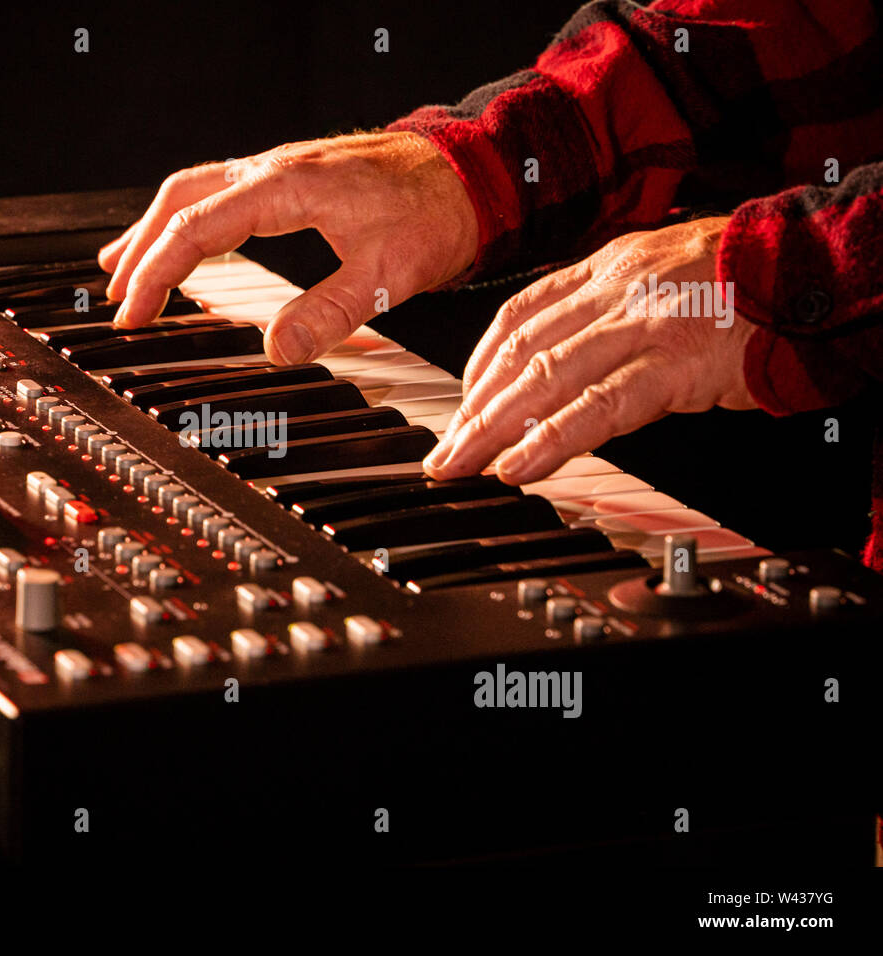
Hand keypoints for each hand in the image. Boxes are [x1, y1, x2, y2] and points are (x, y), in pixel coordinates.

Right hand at [98, 132, 477, 364]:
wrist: (475, 171)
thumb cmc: (437, 211)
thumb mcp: (387, 274)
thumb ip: (328, 313)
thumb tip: (276, 352)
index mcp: (285, 188)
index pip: (195, 229)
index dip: (155, 274)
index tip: (132, 313)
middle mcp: (274, 170)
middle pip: (180, 201)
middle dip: (140, 249)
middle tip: (116, 296)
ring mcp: (282, 169)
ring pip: (196, 190)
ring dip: (156, 228)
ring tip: (123, 264)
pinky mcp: (294, 177)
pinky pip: (221, 190)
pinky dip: (189, 218)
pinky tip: (188, 238)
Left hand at [423, 216, 757, 483]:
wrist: (817, 267)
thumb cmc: (746, 280)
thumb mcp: (660, 276)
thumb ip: (607, 310)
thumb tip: (561, 356)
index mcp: (605, 270)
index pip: (517, 317)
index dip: (477, 366)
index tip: (460, 405)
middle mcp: (613, 292)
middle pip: (518, 354)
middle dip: (470, 411)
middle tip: (441, 452)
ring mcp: (641, 326)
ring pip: (544, 380)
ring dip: (491, 430)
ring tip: (460, 465)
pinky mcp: (674, 363)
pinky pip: (597, 407)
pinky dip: (549, 441)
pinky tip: (518, 466)